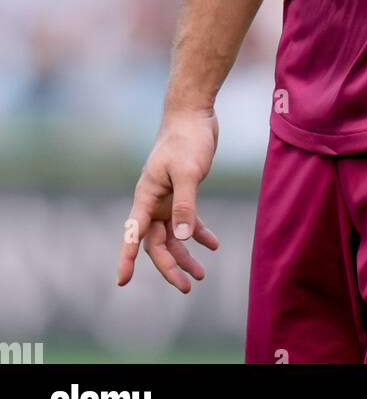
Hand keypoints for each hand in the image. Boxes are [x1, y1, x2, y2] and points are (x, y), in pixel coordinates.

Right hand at [116, 108, 219, 292]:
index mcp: (146, 196)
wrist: (194, 113)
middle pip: (156, 242)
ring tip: (201, 275)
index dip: (125, 257)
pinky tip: (213, 245)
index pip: (133, 233)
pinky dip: (199, 233)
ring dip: (185, 254)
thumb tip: (183, 236)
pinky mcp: (183, 191)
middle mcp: (153, 200)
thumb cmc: (187, 139)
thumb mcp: (189, 172)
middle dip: (169, 266)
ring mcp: (167, 196)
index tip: (122, 281)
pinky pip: (188, 219)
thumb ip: (186, 203)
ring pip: (172, 235)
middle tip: (188, 286)